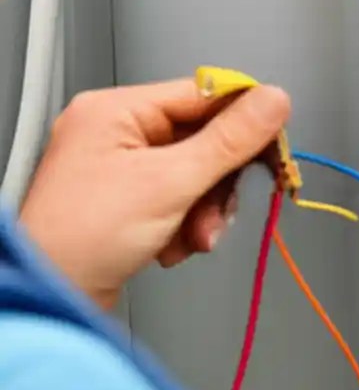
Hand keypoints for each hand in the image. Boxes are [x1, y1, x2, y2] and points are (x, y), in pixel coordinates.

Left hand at [18, 80, 290, 307]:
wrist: (52, 295)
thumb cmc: (83, 237)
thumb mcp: (173, 181)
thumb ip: (230, 140)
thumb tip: (274, 101)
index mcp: (116, 110)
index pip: (203, 94)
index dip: (245, 120)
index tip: (276, 145)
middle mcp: (115, 132)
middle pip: (203, 140)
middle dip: (217, 184)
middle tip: (220, 208)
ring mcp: (119, 168)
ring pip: (196, 175)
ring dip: (204, 211)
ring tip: (193, 237)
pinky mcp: (125, 202)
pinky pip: (179, 200)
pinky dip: (186, 226)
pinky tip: (173, 246)